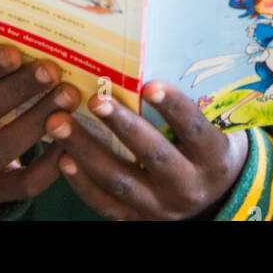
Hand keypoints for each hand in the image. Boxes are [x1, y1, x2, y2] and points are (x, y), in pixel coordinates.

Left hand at [44, 81, 248, 220]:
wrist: (213, 196)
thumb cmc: (205, 145)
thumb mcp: (213, 126)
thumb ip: (188, 102)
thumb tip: (155, 54)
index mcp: (212, 157)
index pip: (194, 129)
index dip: (174, 107)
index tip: (149, 84)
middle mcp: (188, 186)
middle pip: (153, 155)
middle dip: (122, 126)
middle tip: (95, 99)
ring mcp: (161, 207)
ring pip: (121, 180)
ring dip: (87, 151)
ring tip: (60, 124)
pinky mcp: (138, 219)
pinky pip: (106, 204)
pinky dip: (82, 183)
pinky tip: (63, 158)